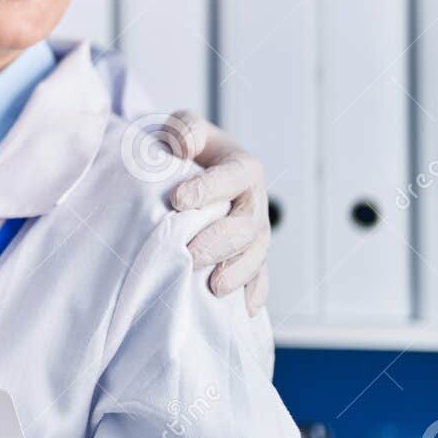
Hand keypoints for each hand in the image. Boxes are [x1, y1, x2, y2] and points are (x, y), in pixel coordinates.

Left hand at [158, 111, 268, 315]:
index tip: (178, 200)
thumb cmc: (184, 148)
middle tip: (191, 253)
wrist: (188, 168)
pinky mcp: (248, 254)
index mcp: (242, 167)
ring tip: (214, 286)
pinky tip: (246, 309)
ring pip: (255, 254)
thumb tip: (186, 144)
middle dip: (220, 240)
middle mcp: (253, 201)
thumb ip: (186, 129)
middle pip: (247, 224)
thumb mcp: (183, 127)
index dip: (209, 188)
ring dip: (237, 271)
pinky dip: (255, 292)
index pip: (233, 177)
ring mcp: (254, 231)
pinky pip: (259, 276)